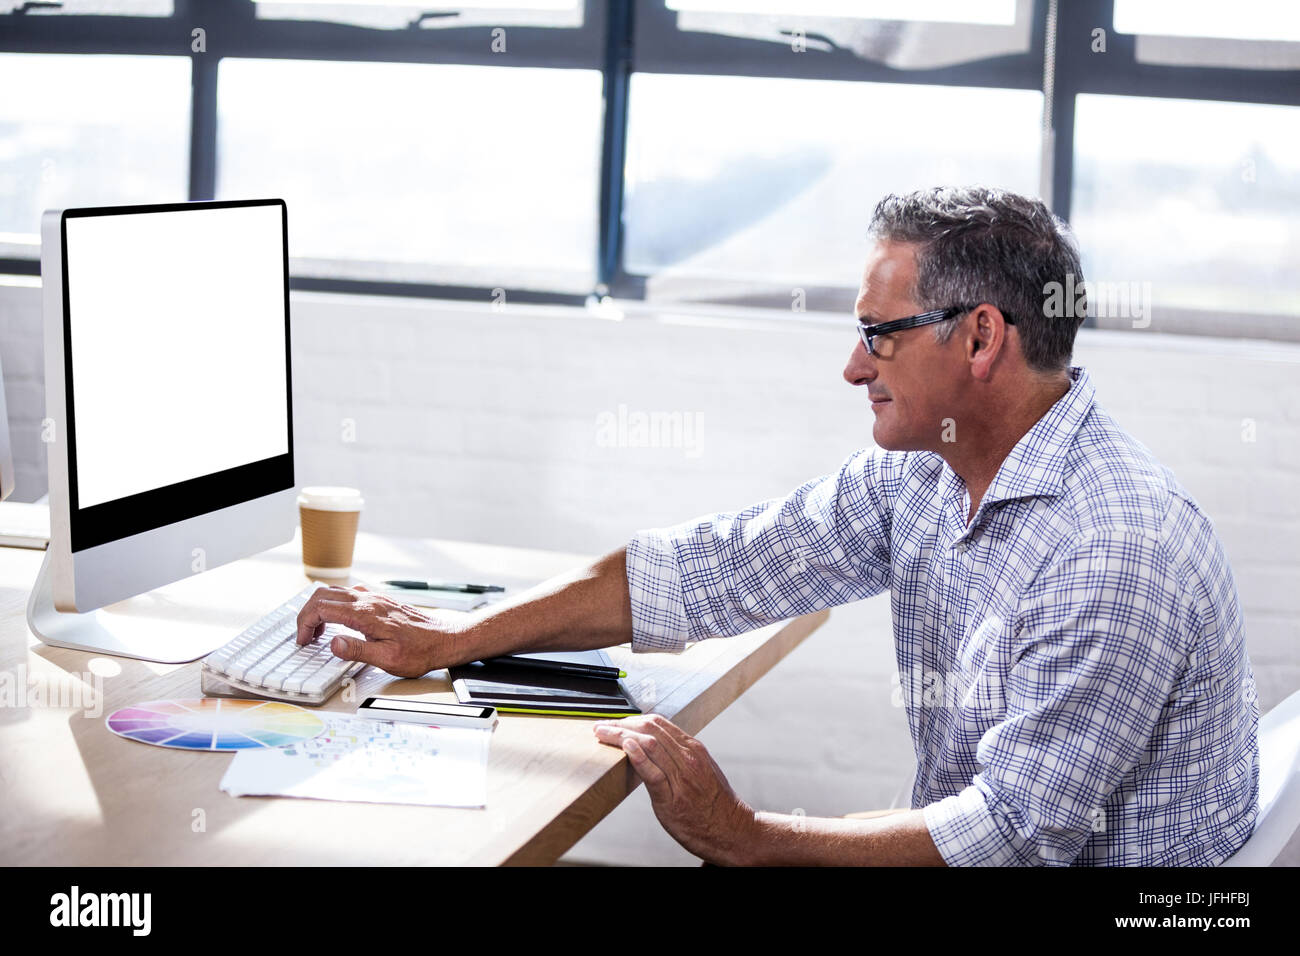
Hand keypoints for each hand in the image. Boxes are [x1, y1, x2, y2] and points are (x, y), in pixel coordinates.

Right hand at [294, 583, 466, 677]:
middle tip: (304, 636)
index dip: (305, 623)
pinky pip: (349, 594)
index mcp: (366, 614)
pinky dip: (334, 604)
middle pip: (323, 595)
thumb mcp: (388, 660)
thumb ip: (358, 651)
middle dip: (306, 614)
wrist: (444, 639)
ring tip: (317, 631)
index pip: (322, 608)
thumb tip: (333, 644)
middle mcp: (369, 601)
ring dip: (319, 608)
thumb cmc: (420, 652)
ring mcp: (375, 598)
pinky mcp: (380, 601)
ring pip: (335, 591)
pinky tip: (339, 621)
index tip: (303, 640)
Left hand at [593, 714, 757, 865]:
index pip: (658, 722)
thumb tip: (655, 746)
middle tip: (602, 726)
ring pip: (649, 744)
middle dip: (621, 723)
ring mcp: (681, 776)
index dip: (632, 719)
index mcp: (693, 748)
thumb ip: (680, 756)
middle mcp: (688, 757)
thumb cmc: (715, 803)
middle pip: (650, 728)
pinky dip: (638, 756)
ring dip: (620, 735)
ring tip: (602, 734)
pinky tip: (625, 747)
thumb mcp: (702, 770)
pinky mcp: (673, 798)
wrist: (732, 830)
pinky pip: (653, 773)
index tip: (616, 722)